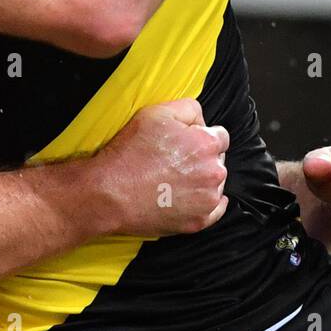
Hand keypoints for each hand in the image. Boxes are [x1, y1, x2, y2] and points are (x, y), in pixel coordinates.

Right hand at [97, 99, 229, 237]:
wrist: (110, 192)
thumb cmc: (130, 153)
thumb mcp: (156, 112)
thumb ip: (188, 108)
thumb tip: (201, 119)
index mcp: (206, 144)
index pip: (220, 136)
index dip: (201, 136)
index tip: (187, 142)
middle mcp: (213, 172)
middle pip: (218, 161)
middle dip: (202, 158)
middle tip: (175, 161)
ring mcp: (206, 200)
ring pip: (215, 185)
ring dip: (203, 180)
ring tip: (174, 180)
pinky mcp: (198, 222)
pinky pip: (215, 211)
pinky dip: (208, 204)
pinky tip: (195, 198)